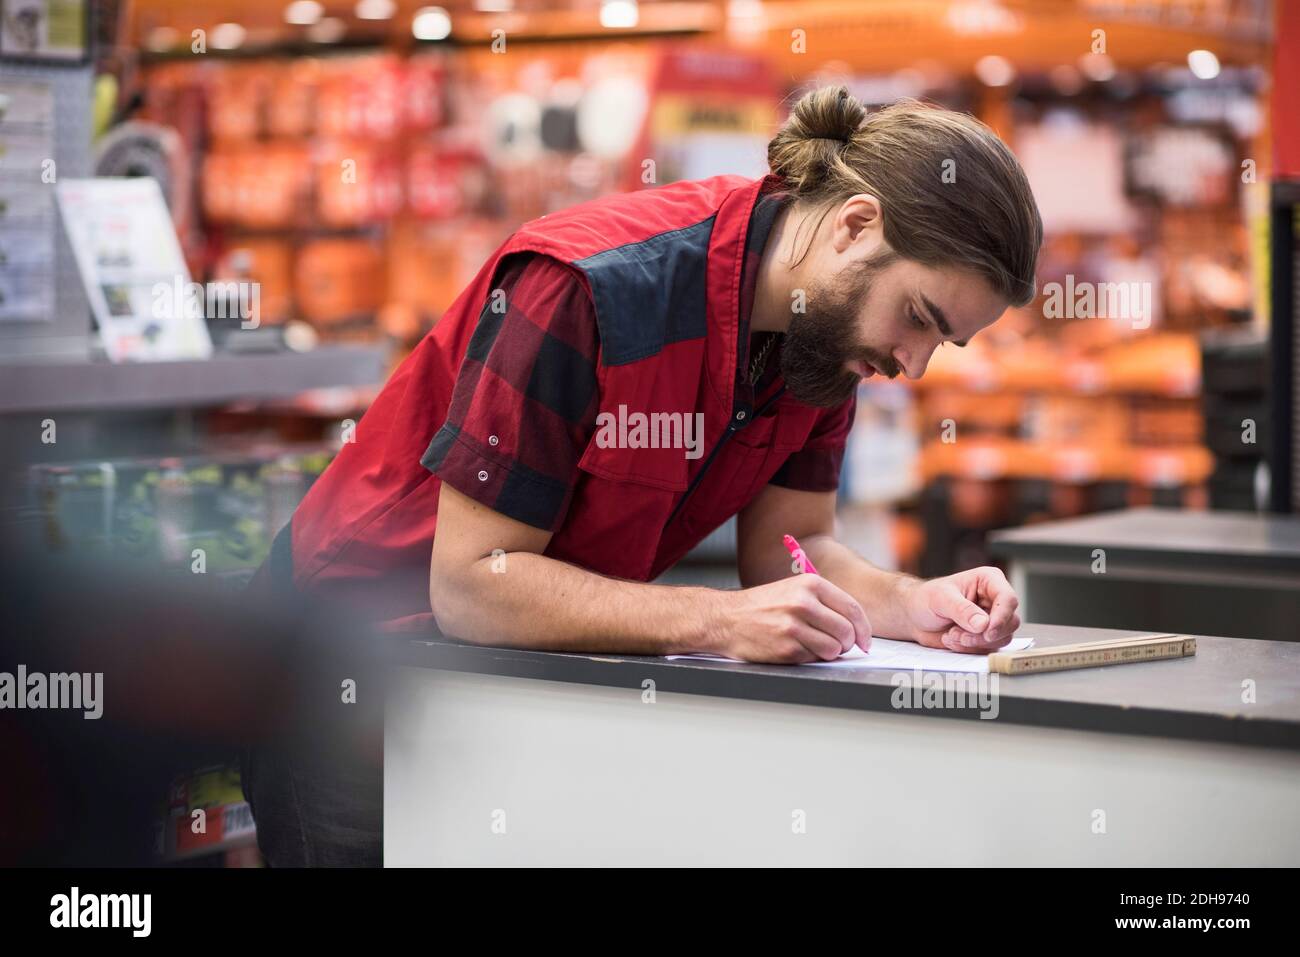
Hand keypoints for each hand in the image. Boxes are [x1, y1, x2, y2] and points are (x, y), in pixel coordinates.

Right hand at [708, 575, 871, 663]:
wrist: (726, 618)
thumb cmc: (762, 606)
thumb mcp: (793, 589)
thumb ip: (824, 602)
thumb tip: (855, 627)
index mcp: (810, 584)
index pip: (852, 608)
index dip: (864, 629)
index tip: (865, 641)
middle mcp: (803, 603)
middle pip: (846, 631)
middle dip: (847, 643)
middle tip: (839, 646)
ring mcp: (794, 627)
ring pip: (834, 649)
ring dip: (829, 653)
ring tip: (814, 646)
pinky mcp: (786, 648)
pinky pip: (814, 659)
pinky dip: (810, 658)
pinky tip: (795, 648)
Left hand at [899, 566, 1020, 653]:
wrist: (914, 616)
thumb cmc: (925, 599)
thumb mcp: (940, 599)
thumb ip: (962, 610)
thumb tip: (983, 623)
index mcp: (988, 580)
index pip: (1008, 599)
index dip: (1001, 617)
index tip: (987, 631)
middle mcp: (994, 600)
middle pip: (1010, 622)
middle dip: (984, 635)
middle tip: (959, 635)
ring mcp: (992, 619)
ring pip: (1001, 638)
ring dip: (974, 643)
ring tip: (951, 635)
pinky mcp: (986, 636)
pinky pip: (989, 648)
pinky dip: (970, 649)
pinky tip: (952, 639)